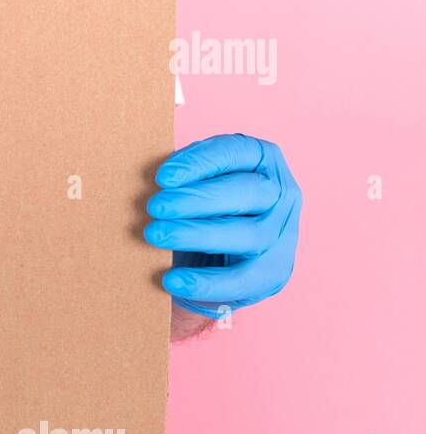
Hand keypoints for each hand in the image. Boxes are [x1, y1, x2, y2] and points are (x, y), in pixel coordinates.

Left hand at [143, 134, 300, 317]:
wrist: (218, 264)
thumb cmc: (202, 210)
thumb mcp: (198, 184)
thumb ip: (184, 177)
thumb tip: (153, 182)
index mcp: (262, 161)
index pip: (237, 151)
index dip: (199, 162)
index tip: (163, 177)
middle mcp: (280, 195)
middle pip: (246, 191)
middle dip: (196, 199)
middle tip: (155, 207)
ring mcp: (281, 235)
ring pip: (247, 233)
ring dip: (196, 234)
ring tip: (156, 236)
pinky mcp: (273, 273)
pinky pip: (241, 279)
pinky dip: (205, 281)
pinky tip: (172, 279)